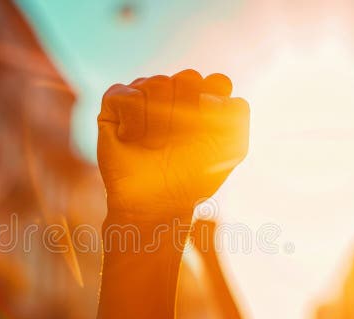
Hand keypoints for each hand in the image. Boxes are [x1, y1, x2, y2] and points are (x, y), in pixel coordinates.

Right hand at [97, 70, 248, 220]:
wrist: (154, 204)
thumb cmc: (190, 178)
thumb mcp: (230, 150)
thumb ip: (238, 114)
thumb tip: (219, 88)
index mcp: (203, 100)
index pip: (217, 82)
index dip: (213, 108)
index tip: (207, 136)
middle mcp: (174, 92)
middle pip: (188, 79)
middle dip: (186, 115)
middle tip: (178, 143)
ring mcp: (145, 94)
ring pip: (158, 84)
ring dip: (159, 123)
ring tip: (153, 146)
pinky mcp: (115, 101)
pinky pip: (128, 95)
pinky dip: (133, 121)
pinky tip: (131, 139)